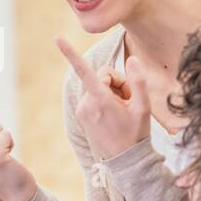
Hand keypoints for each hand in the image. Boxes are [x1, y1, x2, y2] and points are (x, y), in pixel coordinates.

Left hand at [56, 37, 149, 159]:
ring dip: (112, 92)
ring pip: (98, 86)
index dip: (71, 53)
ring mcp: (82, 110)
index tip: (57, 38)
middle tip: (130, 100)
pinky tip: (114, 114)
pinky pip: (93, 96)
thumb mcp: (144, 108)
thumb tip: (132, 59)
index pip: (84, 71)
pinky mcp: (81, 115)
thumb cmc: (136, 134)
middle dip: (117, 83)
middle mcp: (86, 104)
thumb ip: (139, 81)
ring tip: (122, 109)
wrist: (125, 161)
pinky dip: (104, 99)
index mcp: (100, 100)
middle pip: (102, 76)